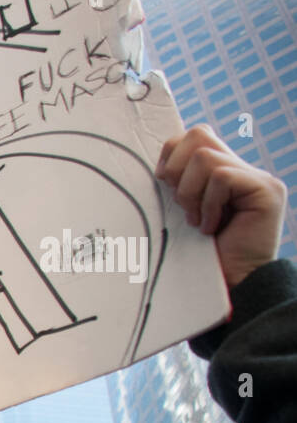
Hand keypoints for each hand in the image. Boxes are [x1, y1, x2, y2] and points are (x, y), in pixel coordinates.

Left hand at [156, 124, 286, 287]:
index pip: (192, 136)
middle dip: (176, 170)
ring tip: (197, 222)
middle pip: (198, 134)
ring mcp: (258, 178)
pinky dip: (208, 204)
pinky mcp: (267, 191)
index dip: (169, 156)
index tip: (164, 188)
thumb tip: (155, 166)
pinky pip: (221, 178)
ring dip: (190, 193)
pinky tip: (211, 228)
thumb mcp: (179, 214)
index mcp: (221, 172)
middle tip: (181, 206)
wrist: (228, 288)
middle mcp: (242, 170)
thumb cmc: (197, 257)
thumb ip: (176, 186)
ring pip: (205, 157)